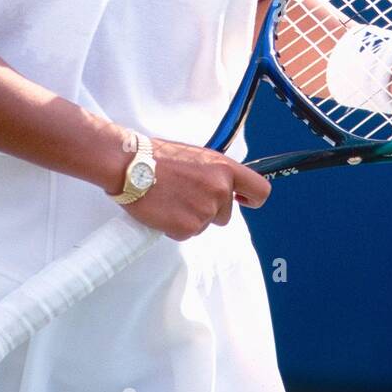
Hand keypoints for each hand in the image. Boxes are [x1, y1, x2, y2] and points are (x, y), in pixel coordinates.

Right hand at [119, 138, 270, 242]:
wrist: (132, 166)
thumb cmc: (159, 157)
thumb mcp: (198, 157)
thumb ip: (215, 173)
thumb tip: (224, 187)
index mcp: (225, 168)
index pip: (260, 190)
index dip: (252, 199)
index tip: (243, 201)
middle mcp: (220, 190)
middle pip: (225, 215)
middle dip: (209, 211)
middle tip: (185, 197)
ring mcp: (205, 210)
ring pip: (204, 225)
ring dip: (190, 218)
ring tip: (171, 199)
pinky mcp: (188, 228)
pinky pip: (186, 234)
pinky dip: (176, 227)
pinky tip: (164, 210)